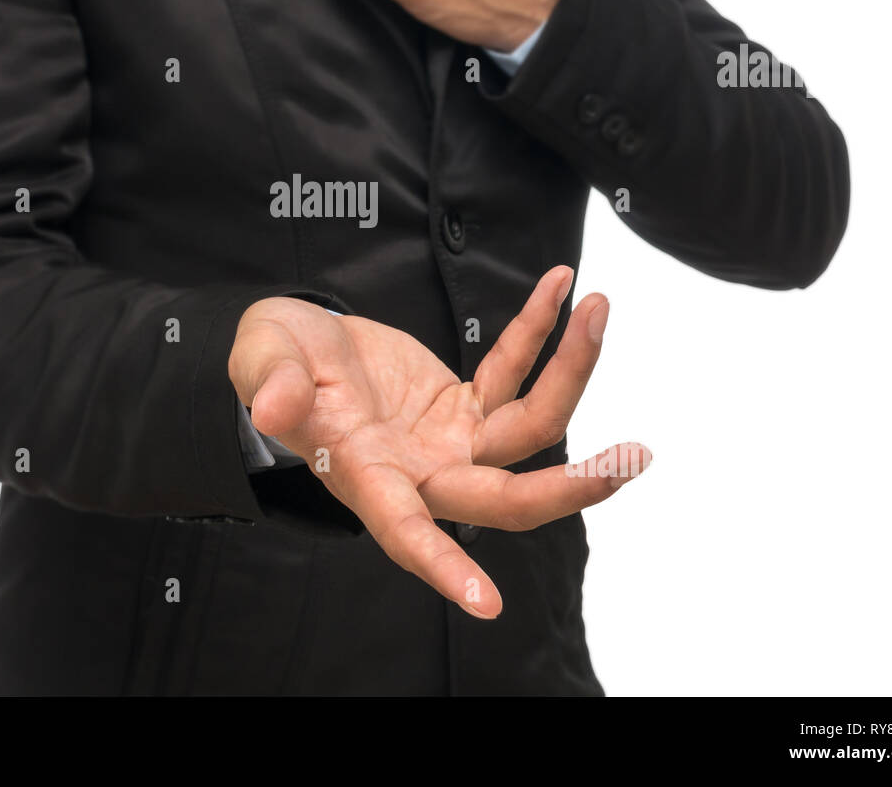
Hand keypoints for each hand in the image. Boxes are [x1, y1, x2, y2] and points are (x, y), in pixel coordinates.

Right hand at [227, 266, 649, 618]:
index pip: (404, 530)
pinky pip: (513, 372)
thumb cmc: (272, 360)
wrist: (295, 345)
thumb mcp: (260, 361)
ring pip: (528, 427)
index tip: (487, 604)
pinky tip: (560, 286)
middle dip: (570, 486)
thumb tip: (269, 407)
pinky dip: (537, 331)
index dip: (441, 566)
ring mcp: (450, 440)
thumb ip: (271, 383)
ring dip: (570, 371)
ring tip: (597, 307)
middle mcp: (420, 470)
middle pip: (505, 497)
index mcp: (366, 474)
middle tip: (631, 461)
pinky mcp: (466, 404)